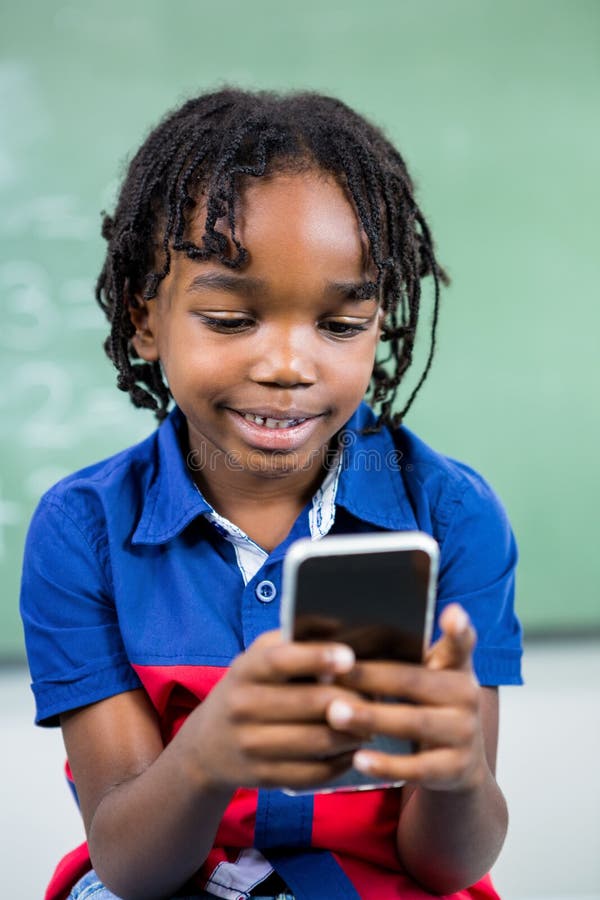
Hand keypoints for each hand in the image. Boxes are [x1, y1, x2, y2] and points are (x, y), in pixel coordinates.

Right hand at [185, 630, 363, 791]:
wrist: (206, 746)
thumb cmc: (246, 689)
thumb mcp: (257, 658)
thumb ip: (293, 638)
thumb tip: (338, 625)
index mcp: (244, 670)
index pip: (281, 660)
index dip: (317, 657)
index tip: (349, 656)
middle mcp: (242, 707)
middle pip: (309, 703)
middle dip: (350, 700)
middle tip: (376, 696)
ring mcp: (251, 746)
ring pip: (317, 741)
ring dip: (352, 733)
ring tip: (371, 723)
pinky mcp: (264, 778)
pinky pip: (314, 772)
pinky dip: (341, 761)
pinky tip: (353, 750)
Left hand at [325, 604, 488, 791]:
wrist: (461, 765)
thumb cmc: (431, 707)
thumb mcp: (429, 676)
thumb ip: (401, 653)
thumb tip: (342, 644)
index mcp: (457, 667)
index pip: (461, 643)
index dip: (459, 628)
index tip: (452, 613)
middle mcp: (466, 696)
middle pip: (415, 682)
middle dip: (370, 678)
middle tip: (333, 673)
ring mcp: (464, 733)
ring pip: (414, 723)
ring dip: (371, 717)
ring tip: (335, 713)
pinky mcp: (454, 769)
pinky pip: (416, 767)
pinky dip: (386, 764)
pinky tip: (358, 758)